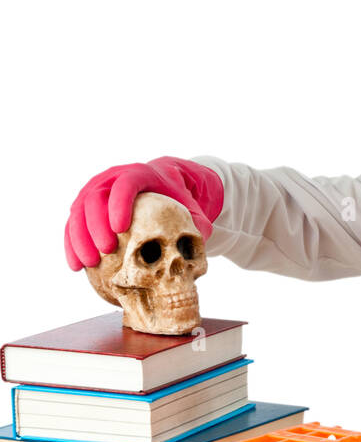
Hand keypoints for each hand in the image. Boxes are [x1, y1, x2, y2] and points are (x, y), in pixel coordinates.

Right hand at [64, 156, 223, 270]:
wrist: (160, 185)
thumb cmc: (176, 197)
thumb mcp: (192, 207)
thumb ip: (200, 221)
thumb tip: (206, 240)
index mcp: (139, 174)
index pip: (125, 184)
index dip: (119, 204)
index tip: (120, 228)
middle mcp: (111, 177)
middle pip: (96, 197)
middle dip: (97, 225)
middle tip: (106, 251)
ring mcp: (94, 190)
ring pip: (79, 211)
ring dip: (80, 238)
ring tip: (90, 263)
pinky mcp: (84, 206)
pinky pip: (73, 224)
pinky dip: (72, 244)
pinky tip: (76, 266)